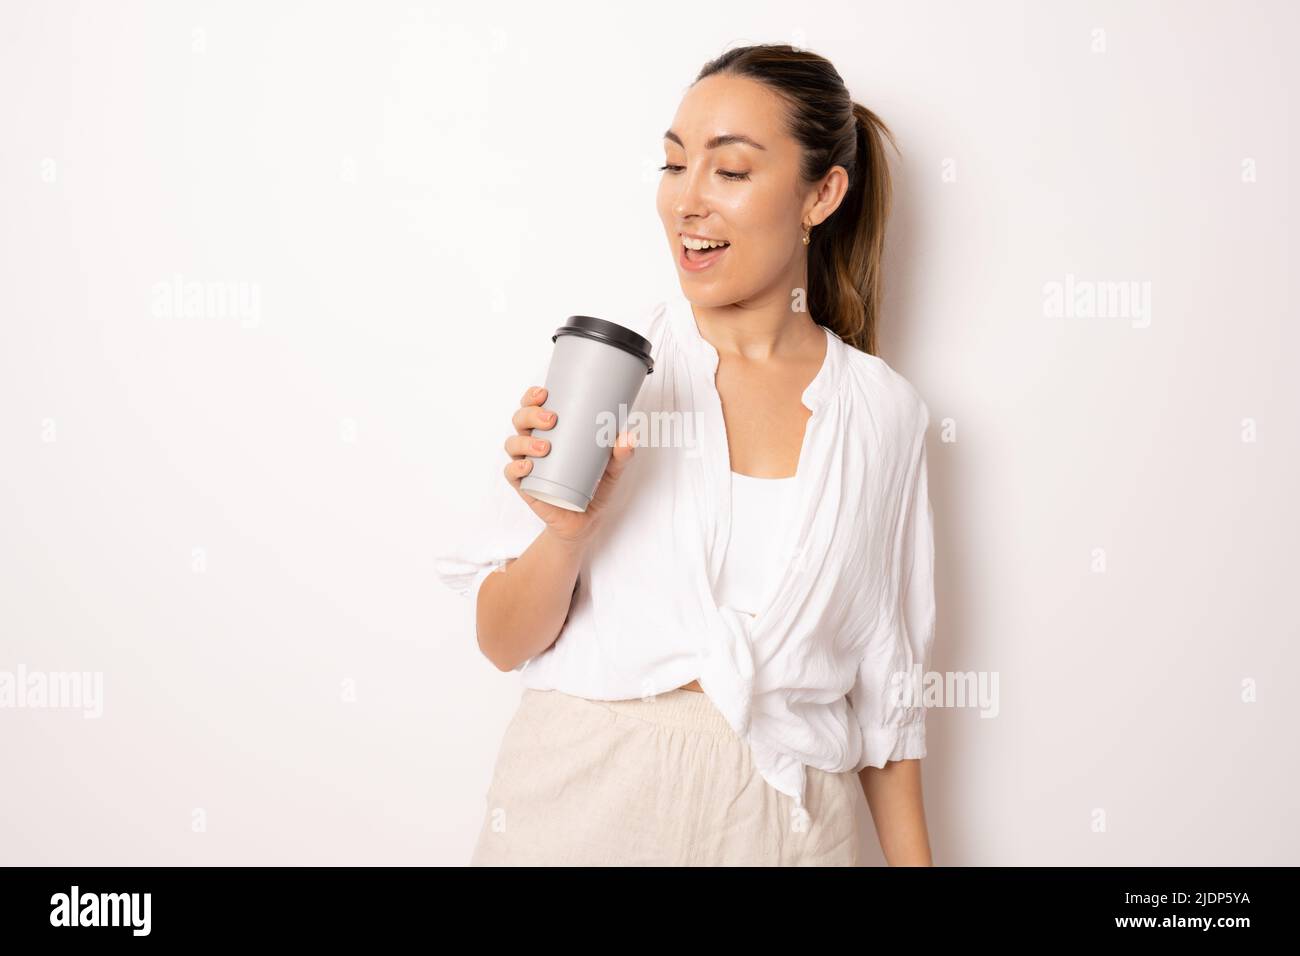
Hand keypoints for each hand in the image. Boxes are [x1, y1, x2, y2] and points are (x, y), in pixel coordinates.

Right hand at [504, 385, 637, 545]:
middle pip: (520, 420)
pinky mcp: (525, 486)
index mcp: (550, 432)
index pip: (533, 406)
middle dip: (530, 415)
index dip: (531, 396)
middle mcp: (533, 444)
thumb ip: (621, 455)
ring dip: (524, 442)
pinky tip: (528, 467)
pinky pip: (511, 474)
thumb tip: (628, 437)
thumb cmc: (594, 486)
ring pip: (512, 444)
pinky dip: (516, 468)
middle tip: (551, 419)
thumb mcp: (612, 469)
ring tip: (545, 448)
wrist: (584, 520)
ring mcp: (526, 465)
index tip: (544, 392)